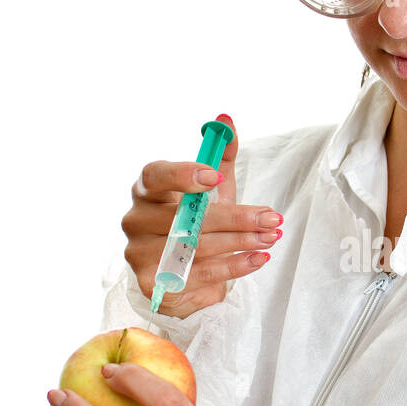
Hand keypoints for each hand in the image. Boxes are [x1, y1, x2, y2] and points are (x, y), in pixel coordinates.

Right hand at [121, 113, 284, 318]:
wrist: (184, 275)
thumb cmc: (195, 223)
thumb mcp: (212, 190)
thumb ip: (220, 156)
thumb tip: (226, 121)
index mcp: (146, 190)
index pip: (155, 176)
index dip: (184, 175)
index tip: (216, 177)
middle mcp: (136, 220)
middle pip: (185, 217)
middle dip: (235, 217)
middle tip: (271, 217)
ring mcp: (140, 254)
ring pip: (197, 246)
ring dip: (240, 241)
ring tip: (270, 237)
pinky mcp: (154, 284)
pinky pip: (200, 274)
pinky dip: (234, 266)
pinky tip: (257, 258)